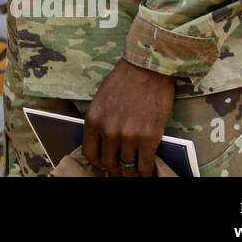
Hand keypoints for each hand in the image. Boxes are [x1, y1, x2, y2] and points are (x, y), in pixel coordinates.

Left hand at [82, 58, 175, 175]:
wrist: (147, 68)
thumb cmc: (124, 80)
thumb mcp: (101, 100)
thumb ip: (100, 121)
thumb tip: (104, 142)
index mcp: (93, 120)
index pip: (90, 154)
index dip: (99, 163)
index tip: (105, 164)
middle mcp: (108, 131)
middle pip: (110, 163)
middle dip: (116, 169)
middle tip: (122, 170)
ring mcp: (129, 136)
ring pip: (128, 166)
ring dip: (133, 172)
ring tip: (137, 173)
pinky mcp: (149, 138)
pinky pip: (146, 165)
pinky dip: (148, 173)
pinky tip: (150, 173)